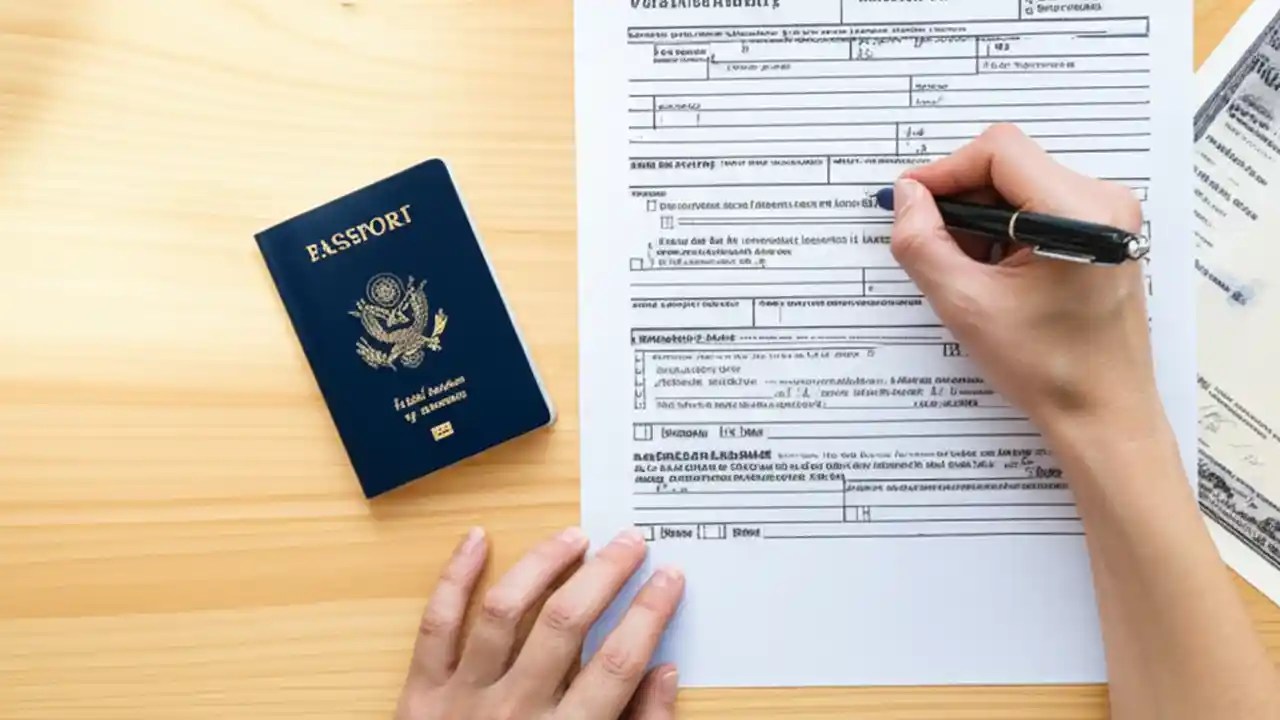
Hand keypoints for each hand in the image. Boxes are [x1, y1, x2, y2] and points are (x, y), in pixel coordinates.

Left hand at [395, 527, 683, 719]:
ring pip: (506, 611)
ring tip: (574, 538)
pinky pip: (437, 624)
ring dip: (543, 565)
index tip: (670, 578)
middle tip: (630, 543)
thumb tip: (663, 673)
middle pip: (567, 624)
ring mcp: (463, 700)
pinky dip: (455, 577)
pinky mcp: (420, 695)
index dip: (650, 613)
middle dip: (606, 575)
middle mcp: (515, 713)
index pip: (618, 662)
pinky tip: (478, 539)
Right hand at [890, 124, 1161, 435]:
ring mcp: (1107, 217)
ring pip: (1020, 188)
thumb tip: (906, 198)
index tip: (909, 203)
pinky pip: (1039, 209)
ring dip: (981, 221)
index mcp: (1080, 211)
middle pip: (1009, 166)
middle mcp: (1103, 202)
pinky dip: (1005, 233)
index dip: (945, 171)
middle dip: (962, 203)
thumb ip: (923, 243)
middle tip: (934, 249)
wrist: (1103, 414)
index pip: (999, 151)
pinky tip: (994, 277)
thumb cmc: (1047, 369)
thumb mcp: (966, 305)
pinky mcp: (1102, 234)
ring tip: (969, 274)